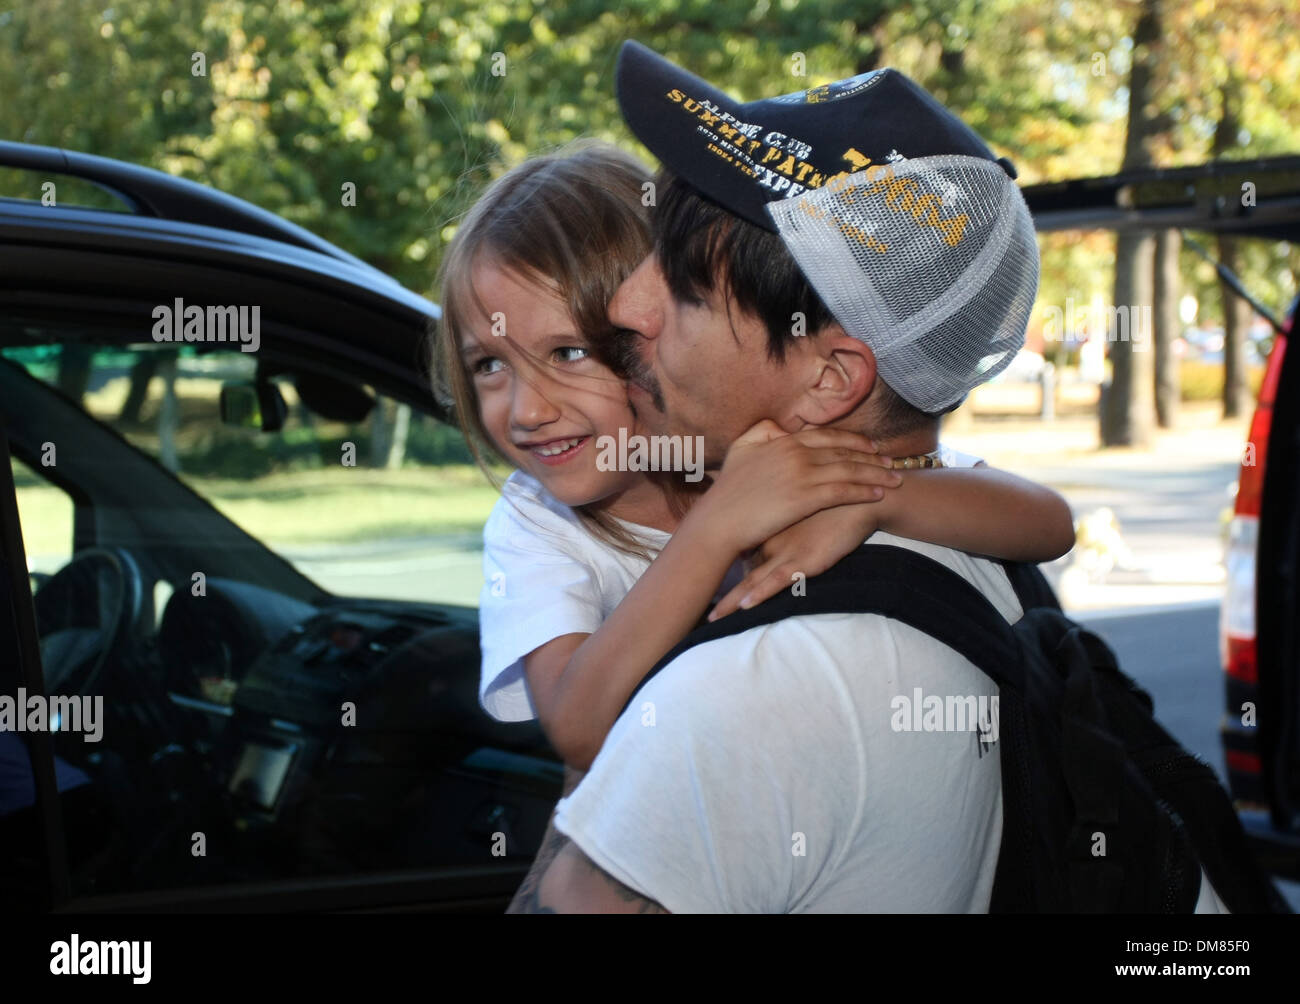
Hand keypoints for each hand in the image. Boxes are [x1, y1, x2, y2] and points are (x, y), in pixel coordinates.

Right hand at [687, 419, 900, 556]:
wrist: (720, 520)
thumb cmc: (727, 492)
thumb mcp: (740, 450)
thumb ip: (761, 432)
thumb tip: (781, 428)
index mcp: (783, 441)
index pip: (826, 436)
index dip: (851, 440)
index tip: (870, 445)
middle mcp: (797, 453)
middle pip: (844, 451)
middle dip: (871, 456)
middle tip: (891, 460)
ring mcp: (803, 474)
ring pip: (849, 470)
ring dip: (876, 473)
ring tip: (895, 478)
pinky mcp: (806, 498)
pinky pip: (844, 491)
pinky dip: (865, 491)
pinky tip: (879, 494)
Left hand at [707, 500, 885, 620]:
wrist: (864, 497)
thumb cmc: (834, 499)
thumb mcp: (803, 503)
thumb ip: (785, 511)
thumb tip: (771, 523)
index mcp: (767, 520)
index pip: (736, 543)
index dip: (716, 556)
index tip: (694, 569)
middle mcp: (770, 536)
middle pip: (736, 564)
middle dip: (716, 584)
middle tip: (694, 599)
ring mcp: (785, 550)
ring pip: (752, 579)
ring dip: (733, 600)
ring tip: (713, 618)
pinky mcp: (803, 561)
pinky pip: (777, 581)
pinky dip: (761, 593)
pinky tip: (746, 606)